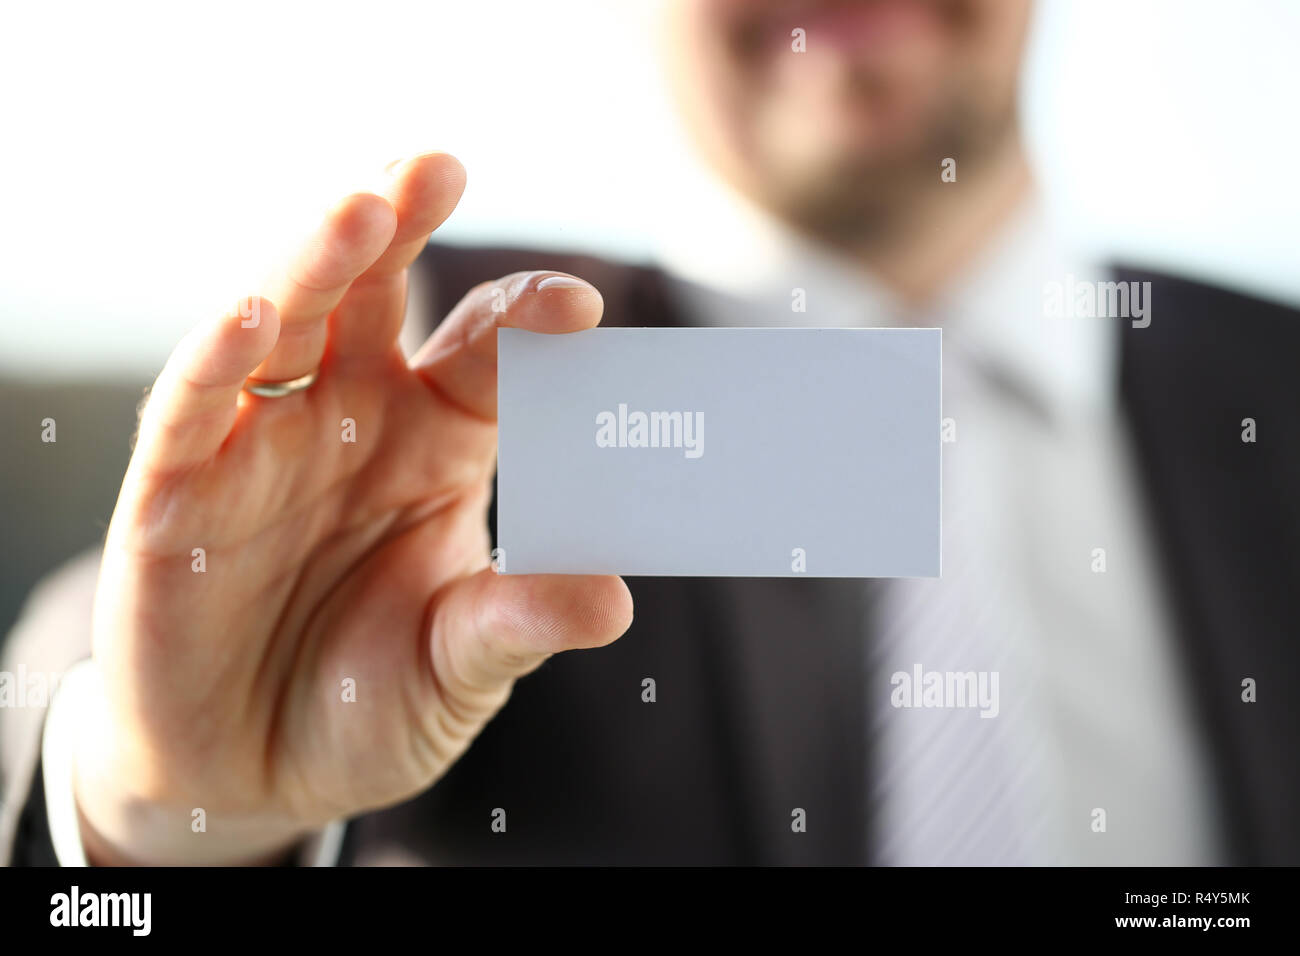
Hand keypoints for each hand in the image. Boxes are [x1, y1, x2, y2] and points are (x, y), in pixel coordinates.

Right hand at [75, 153, 633, 863]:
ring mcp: (262, 446)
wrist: (256, 774)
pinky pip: (194, 410)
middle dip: (399, 224)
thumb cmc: (371, 701)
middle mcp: (351, 418)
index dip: (525, 319)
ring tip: (361, 207)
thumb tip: (612, 599)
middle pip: (374, 294)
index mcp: (439, 440)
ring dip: (316, 260)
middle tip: (439, 167)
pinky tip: (254, 312)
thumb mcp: (460, 669)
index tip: (578, 308)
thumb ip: (519, 625)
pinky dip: (217, 358)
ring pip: (284, 322)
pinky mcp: (178, 494)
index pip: (487, 351)